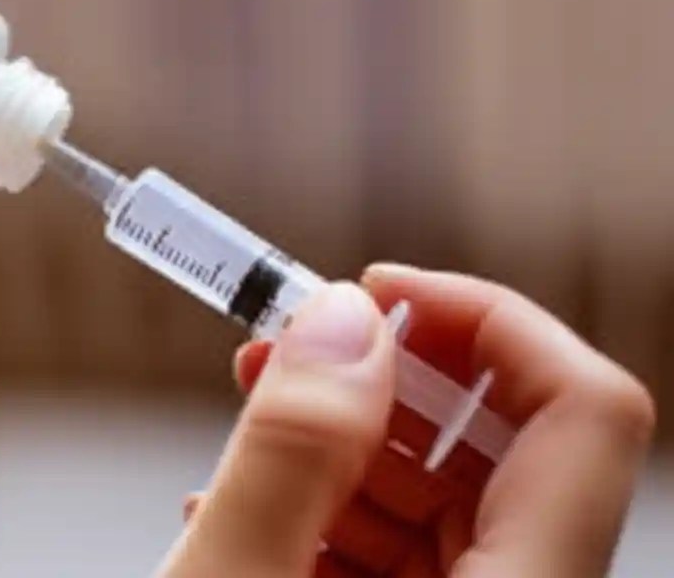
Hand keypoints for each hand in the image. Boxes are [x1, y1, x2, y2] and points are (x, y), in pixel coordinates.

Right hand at [159, 267, 653, 576]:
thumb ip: (294, 449)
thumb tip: (337, 322)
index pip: (586, 411)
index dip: (489, 320)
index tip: (380, 289)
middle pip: (511, 448)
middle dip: (386, 377)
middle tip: (289, 350)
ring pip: (453, 500)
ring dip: (348, 441)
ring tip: (256, 421)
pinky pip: (412, 556)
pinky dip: (335, 511)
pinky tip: (256, 504)